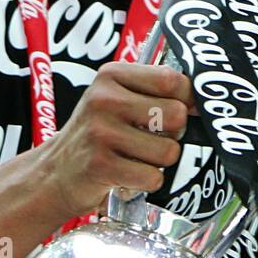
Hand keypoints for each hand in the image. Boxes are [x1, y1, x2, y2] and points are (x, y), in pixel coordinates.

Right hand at [37, 62, 195, 218]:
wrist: (54, 172)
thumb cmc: (97, 134)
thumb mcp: (117, 98)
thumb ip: (156, 92)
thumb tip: (203, 101)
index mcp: (111, 75)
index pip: (173, 80)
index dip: (186, 100)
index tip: (180, 110)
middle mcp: (103, 99)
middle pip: (176, 116)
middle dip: (172, 134)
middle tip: (150, 139)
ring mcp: (100, 133)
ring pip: (169, 151)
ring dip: (159, 161)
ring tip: (135, 158)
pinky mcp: (100, 166)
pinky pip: (154, 177)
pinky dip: (146, 182)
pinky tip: (126, 174)